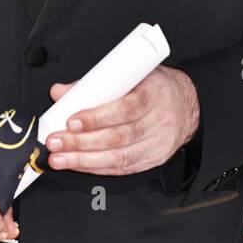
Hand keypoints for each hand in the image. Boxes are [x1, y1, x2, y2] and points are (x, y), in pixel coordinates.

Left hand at [44, 66, 199, 175]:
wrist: (185, 105)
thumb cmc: (154, 87)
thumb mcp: (130, 75)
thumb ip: (94, 84)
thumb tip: (61, 93)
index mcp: (154, 93)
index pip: (126, 108)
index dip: (97, 117)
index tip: (72, 121)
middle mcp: (159, 120)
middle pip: (119, 136)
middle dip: (82, 142)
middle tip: (57, 142)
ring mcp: (157, 143)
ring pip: (119, 156)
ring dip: (84, 160)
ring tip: (60, 158)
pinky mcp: (153, 159)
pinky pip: (123, 168)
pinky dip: (97, 168)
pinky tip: (78, 165)